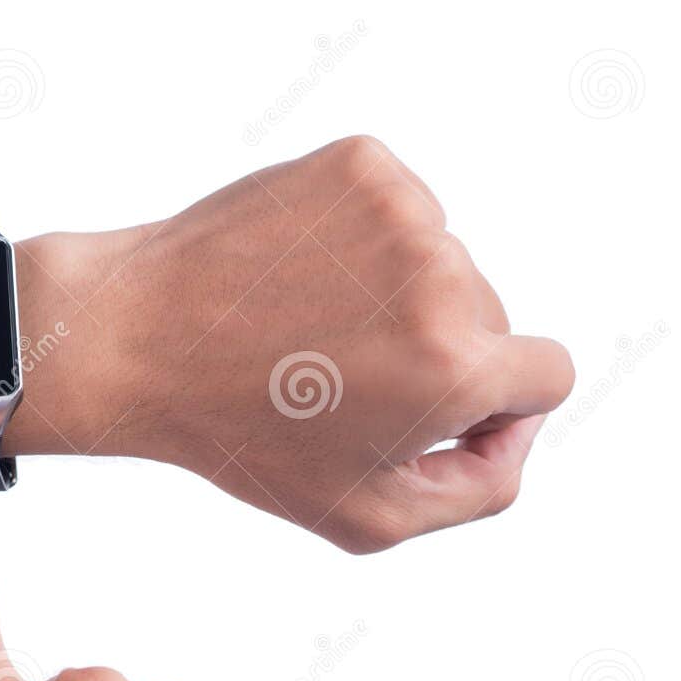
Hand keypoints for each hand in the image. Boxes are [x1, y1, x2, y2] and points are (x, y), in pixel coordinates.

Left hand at [12, 135, 573, 552]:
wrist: (133, 337)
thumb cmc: (241, 436)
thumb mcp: (368, 517)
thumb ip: (478, 490)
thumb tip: (517, 428)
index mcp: (455, 367)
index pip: (547, 375)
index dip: (494, 406)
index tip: (426, 411)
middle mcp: (441, 274)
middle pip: (494, 318)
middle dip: (438, 351)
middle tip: (340, 377)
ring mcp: (400, 208)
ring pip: (445, 263)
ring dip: (396, 296)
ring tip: (309, 327)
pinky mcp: (362, 163)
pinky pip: (402, 213)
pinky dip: (364, 244)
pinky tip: (300, 277)